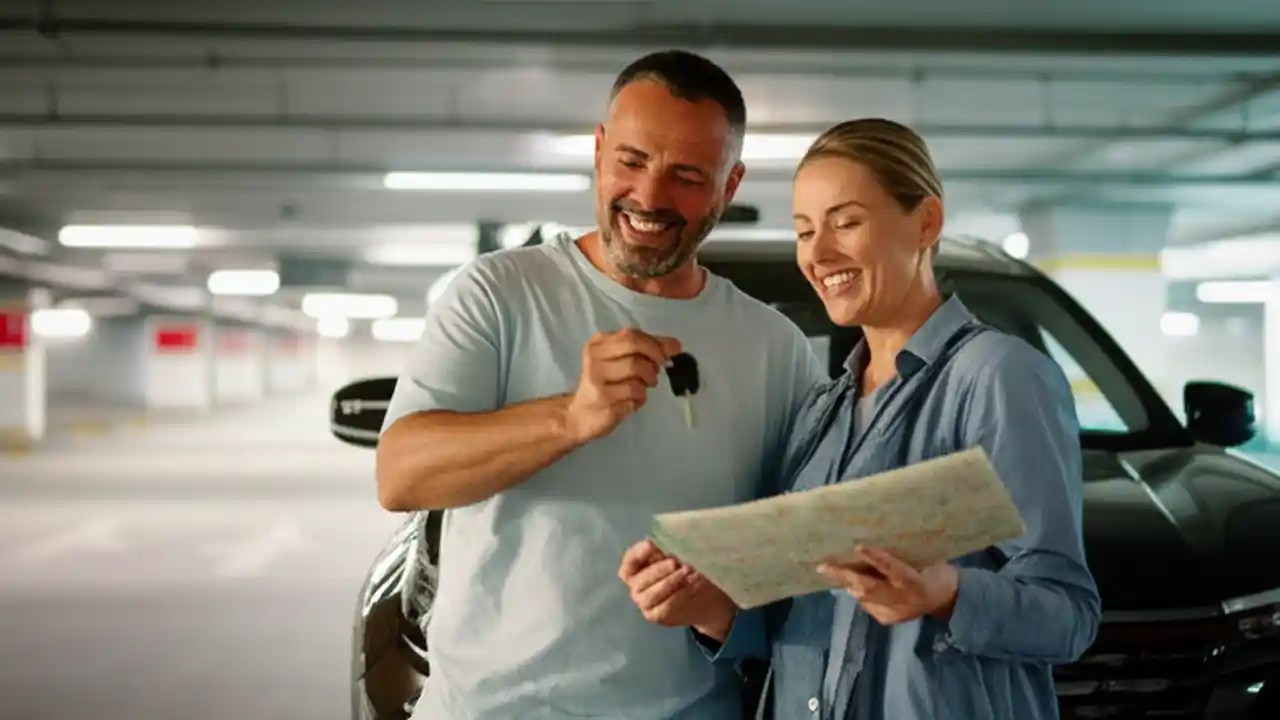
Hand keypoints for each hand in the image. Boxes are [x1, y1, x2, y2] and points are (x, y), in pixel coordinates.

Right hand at [565, 328, 681, 442]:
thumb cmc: (606, 386)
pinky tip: (634, 400)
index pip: (632, 334)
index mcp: (598, 343)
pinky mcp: (602, 396)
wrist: (579, 415)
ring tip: (644, 386)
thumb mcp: (622, 363)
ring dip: (648, 379)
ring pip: (636, 367)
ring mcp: (596, 376)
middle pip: (634, 345)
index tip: (671, 351)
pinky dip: (641, 396)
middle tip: (657, 370)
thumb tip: (675, 345)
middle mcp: (595, 356)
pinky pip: (634, 390)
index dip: (656, 342)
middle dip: (653, 356)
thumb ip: (647, 351)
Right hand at [619, 539, 735, 640]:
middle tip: (675, 562)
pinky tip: (691, 586)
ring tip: (686, 572)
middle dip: (658, 570)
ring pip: (650, 595)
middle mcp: (636, 588)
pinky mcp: (655, 616)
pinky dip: (679, 595)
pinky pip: (665, 607)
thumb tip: (655, 541)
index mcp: (636, 570)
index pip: (628, 563)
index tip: (651, 545)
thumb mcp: (675, 559)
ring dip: (669, 582)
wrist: (702, 599)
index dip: (637, 553)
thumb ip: (664, 553)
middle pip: (638, 580)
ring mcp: (644, 603)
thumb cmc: (684, 573)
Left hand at [817, 546, 959, 626]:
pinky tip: (851, 584)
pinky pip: (866, 604)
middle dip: (844, 576)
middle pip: (868, 586)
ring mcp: (894, 612)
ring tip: (829, 570)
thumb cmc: (932, 570)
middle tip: (823, 566)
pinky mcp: (887, 619)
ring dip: (846, 583)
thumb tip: (869, 546)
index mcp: (914, 580)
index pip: (892, 568)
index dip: (875, 557)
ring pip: (863, 597)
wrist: (946, 599)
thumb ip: (898, 557)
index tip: (858, 546)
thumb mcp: (923, 559)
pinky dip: (858, 593)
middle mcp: (902, 599)